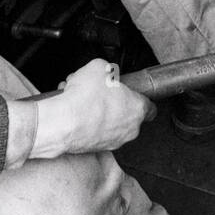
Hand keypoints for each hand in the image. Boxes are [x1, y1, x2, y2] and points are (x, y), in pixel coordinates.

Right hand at [31, 59, 154, 158]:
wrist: (63, 122)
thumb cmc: (85, 98)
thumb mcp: (99, 66)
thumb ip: (107, 69)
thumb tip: (103, 71)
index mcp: (137, 109)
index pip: (151, 107)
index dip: (141, 97)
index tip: (135, 93)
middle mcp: (129, 129)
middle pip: (127, 113)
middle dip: (113, 101)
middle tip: (101, 92)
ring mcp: (113, 141)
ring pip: (109, 123)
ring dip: (98, 111)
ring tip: (82, 99)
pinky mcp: (95, 148)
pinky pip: (94, 132)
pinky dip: (86, 122)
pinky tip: (74, 110)